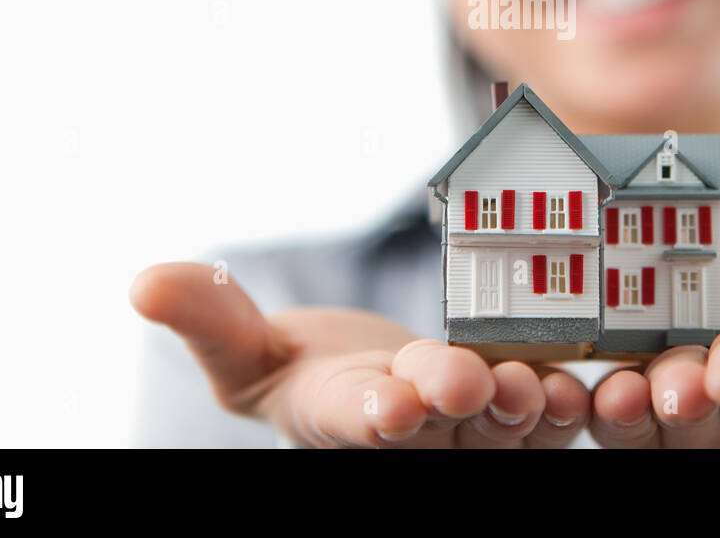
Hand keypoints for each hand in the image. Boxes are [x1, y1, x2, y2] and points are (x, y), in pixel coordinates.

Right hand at [129, 263, 590, 446]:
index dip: (371, 416)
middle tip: (469, 380)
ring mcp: (465, 429)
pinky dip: (559, 403)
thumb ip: (208, 320)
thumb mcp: (242, 349)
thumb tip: (143, 282)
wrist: (370, 378)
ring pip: (497, 431)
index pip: (352, 425)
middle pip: (436, 430)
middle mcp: (409, 437)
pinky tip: (576, 382)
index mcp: (338, 418)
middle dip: (453, 406)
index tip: (385, 403)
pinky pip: (541, 417)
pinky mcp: (513, 409)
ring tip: (534, 387)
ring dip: (517, 412)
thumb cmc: (302, 369)